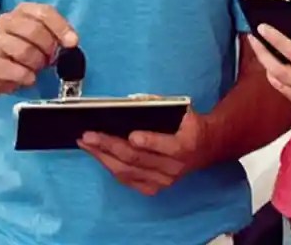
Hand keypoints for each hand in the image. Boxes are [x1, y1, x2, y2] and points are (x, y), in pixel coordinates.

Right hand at [0, 2, 77, 94]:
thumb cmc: (24, 49)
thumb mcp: (42, 36)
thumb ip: (57, 34)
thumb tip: (72, 41)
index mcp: (22, 11)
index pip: (44, 13)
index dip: (61, 28)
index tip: (72, 43)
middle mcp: (6, 22)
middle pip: (34, 31)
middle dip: (48, 48)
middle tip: (50, 59)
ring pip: (24, 51)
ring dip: (37, 63)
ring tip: (37, 68)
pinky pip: (14, 70)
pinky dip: (26, 77)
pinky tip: (29, 78)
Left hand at [77, 109, 207, 195]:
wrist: (205, 148)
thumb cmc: (188, 125)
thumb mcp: (184, 110)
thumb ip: (163, 106)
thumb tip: (136, 102)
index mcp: (185, 145)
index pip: (167, 146)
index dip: (149, 141)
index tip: (131, 136)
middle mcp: (174, 167)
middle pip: (137, 158)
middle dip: (110, 146)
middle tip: (89, 135)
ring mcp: (163, 181)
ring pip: (127, 171)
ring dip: (103, 157)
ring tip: (86, 143)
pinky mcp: (154, 188)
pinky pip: (126, 179)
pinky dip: (109, 166)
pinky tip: (97, 155)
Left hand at [248, 24, 290, 116]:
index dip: (276, 40)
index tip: (263, 29)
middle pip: (279, 71)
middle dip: (262, 53)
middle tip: (253, 39)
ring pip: (278, 83)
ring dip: (266, 66)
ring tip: (260, 50)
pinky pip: (285, 92)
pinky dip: (276, 79)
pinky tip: (272, 67)